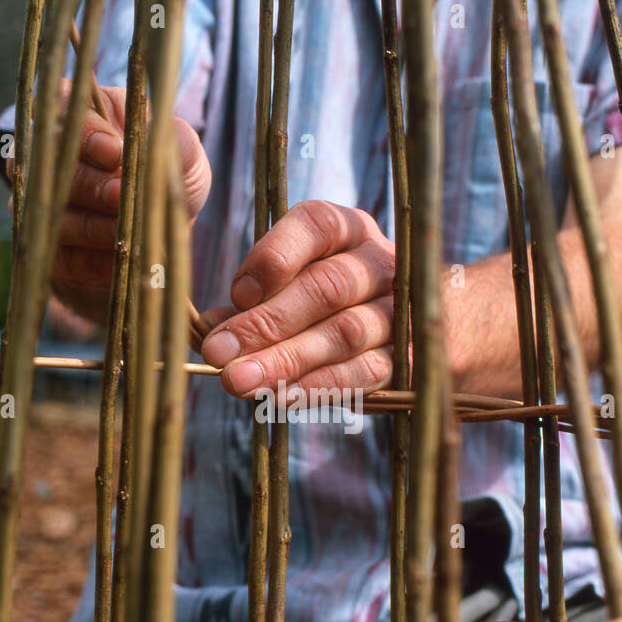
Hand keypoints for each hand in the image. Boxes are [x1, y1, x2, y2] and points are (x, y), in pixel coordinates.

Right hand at [18, 80, 210, 322]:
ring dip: (91, 225)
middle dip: (89, 183)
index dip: (86, 133)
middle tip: (120, 196)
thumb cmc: (169, 185)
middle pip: (52, 162)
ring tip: (125, 233)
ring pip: (52, 211)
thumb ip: (174, 143)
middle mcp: (54, 153)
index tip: (115, 153)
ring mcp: (44, 201)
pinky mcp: (48, 246)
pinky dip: (92, 259)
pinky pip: (59, 254)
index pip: (67, 108)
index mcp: (89, 116)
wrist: (159, 242)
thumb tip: (152, 144)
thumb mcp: (186, 160)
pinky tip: (120, 258)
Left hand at [199, 200, 395, 398]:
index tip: (238, 294)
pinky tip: (279, 397)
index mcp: (348, 230)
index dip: (274, 257)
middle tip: (219, 352)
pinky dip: (318, 386)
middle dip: (267, 322)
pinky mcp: (409, 356)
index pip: (316, 224)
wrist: (412, 334)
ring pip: (344, 332)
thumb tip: (209, 328)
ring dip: (286, 359)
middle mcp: (379, 263)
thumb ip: (253, 303)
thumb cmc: (329, 304)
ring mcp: (400, 310)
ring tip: (239, 380)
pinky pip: (364, 372)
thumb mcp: (293, 287)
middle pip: (327, 286)